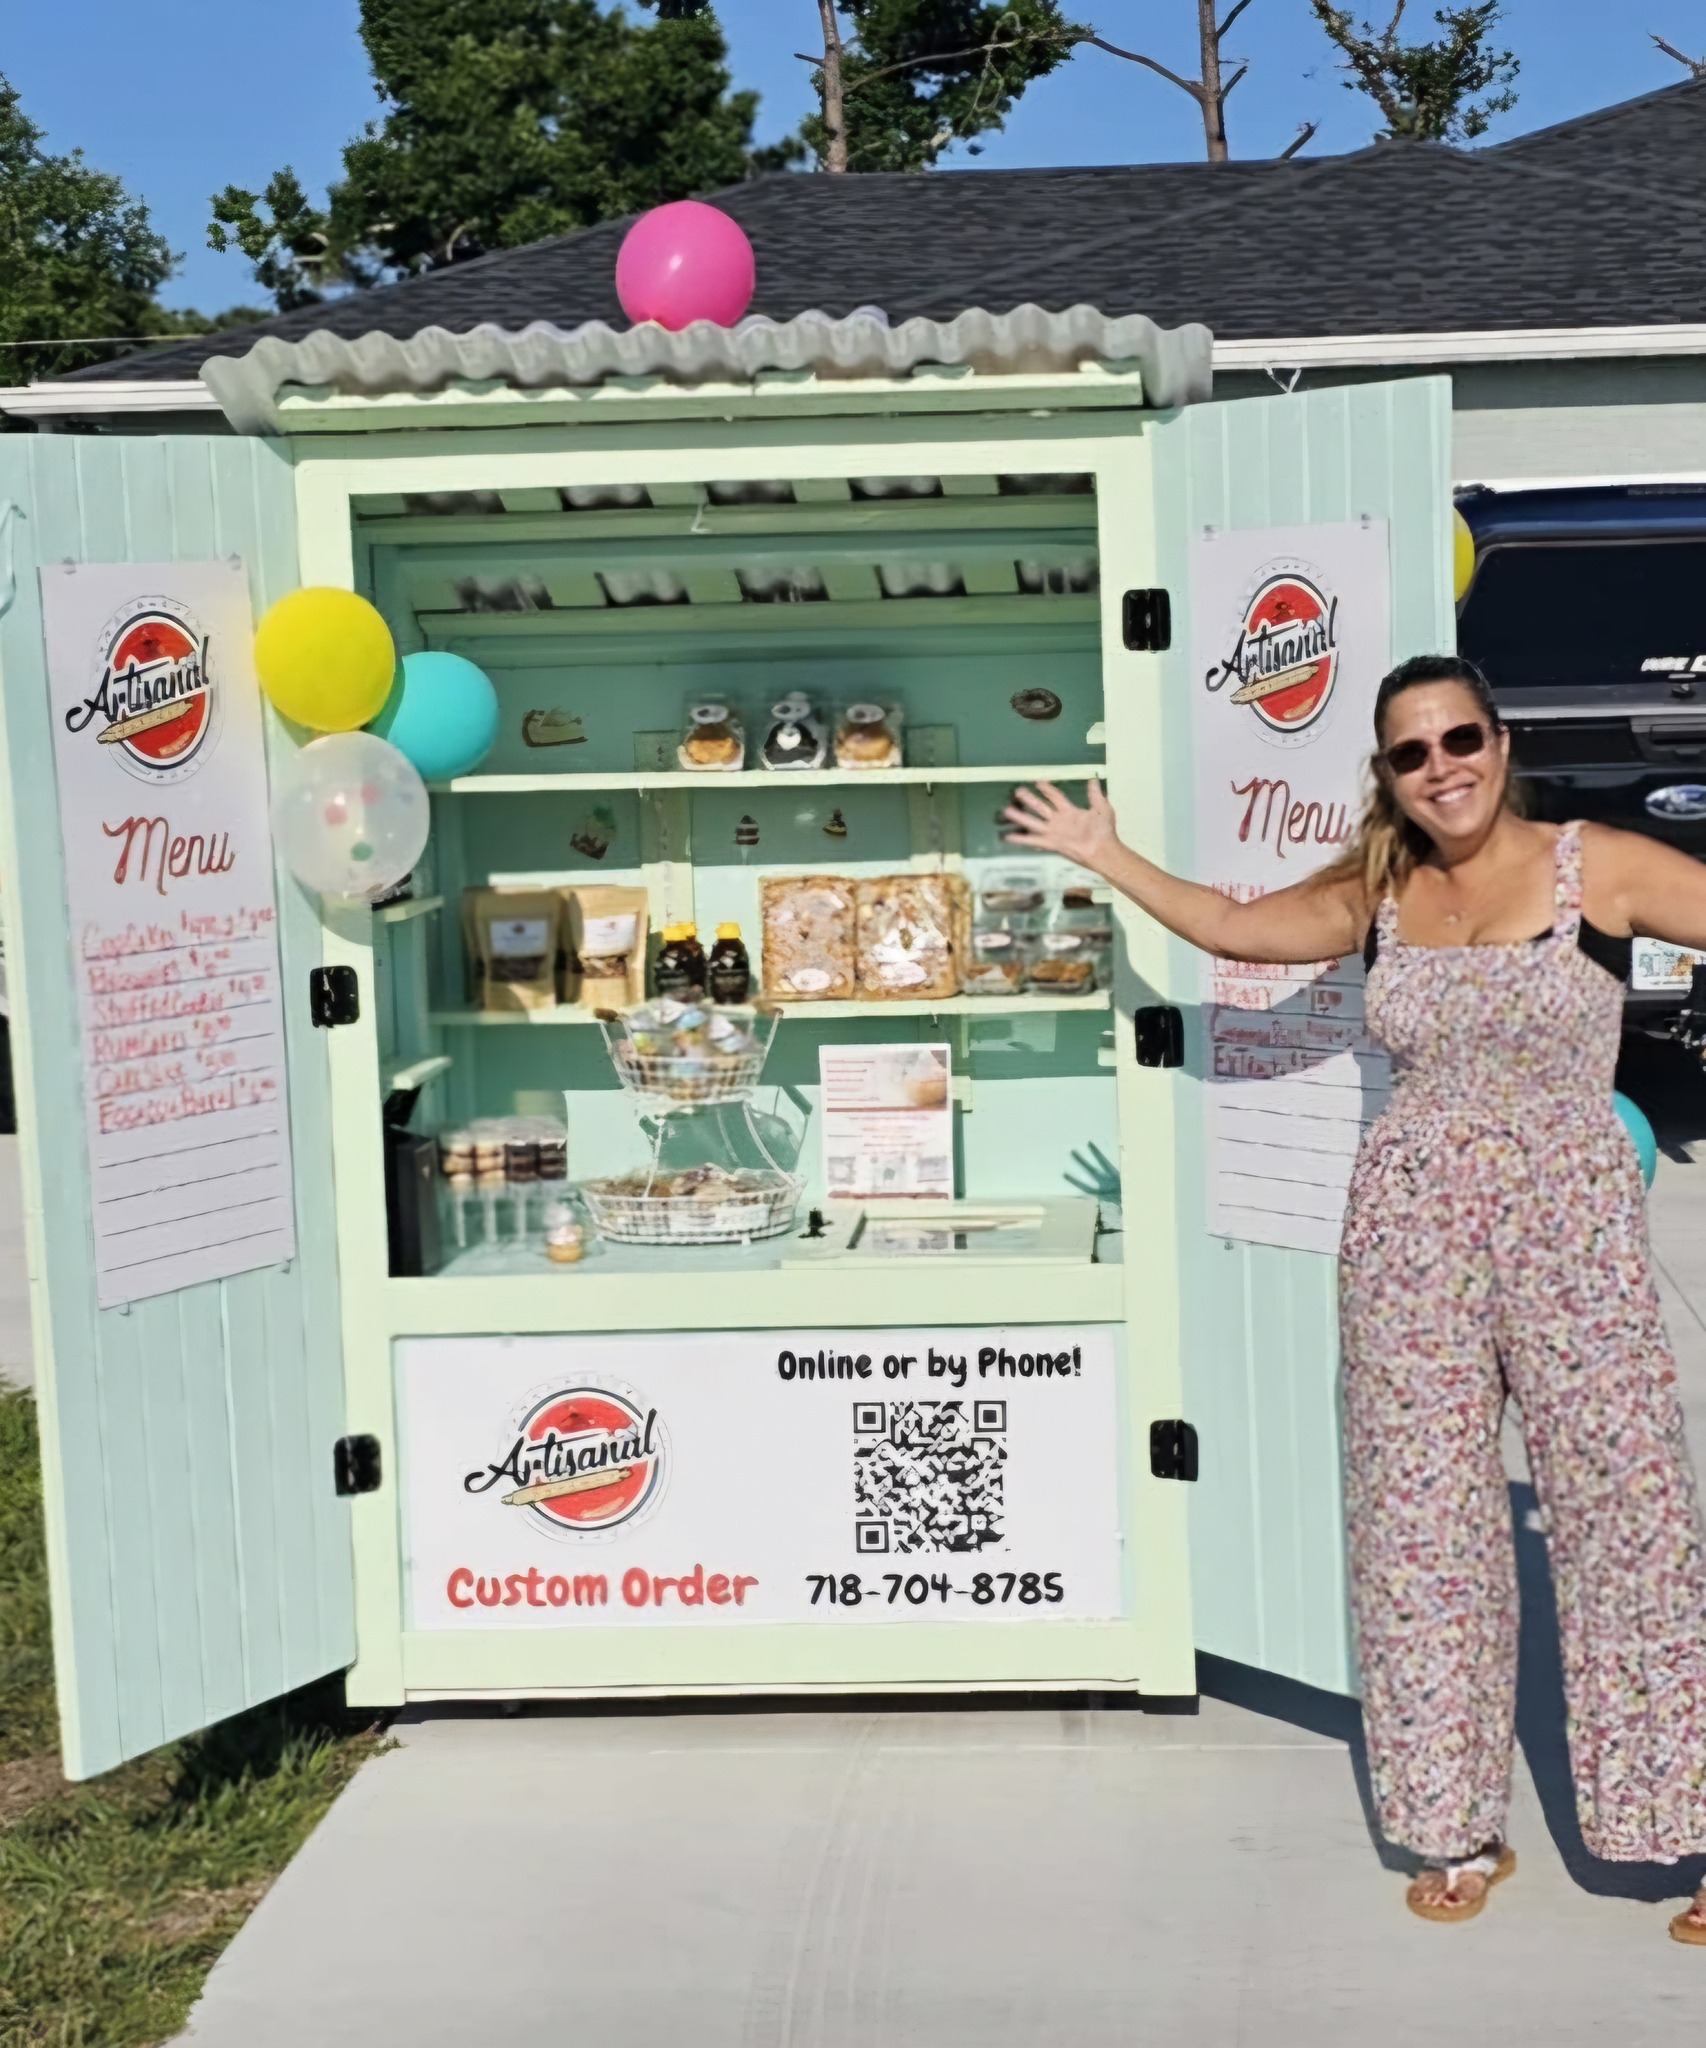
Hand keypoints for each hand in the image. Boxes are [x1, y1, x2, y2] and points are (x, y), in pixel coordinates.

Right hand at [1002, 779, 1121, 873]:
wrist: (1103, 850)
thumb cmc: (1105, 831)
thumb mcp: (1102, 809)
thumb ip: (1095, 795)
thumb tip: (1093, 780)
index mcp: (1069, 812)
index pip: (1055, 797)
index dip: (1047, 789)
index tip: (1038, 782)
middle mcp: (1059, 821)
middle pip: (1040, 808)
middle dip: (1029, 800)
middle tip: (1017, 791)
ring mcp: (1054, 832)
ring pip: (1034, 822)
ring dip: (1020, 817)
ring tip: (1007, 810)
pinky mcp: (1052, 844)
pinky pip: (1033, 841)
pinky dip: (1021, 840)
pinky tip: (1008, 838)